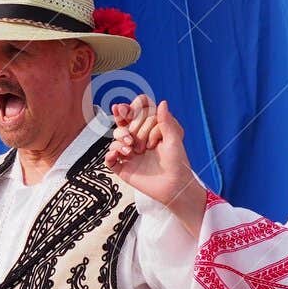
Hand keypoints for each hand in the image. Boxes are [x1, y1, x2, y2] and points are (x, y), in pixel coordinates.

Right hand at [106, 96, 206, 235]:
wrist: (174, 186)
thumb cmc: (177, 163)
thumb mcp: (174, 139)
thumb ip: (165, 121)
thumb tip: (162, 102)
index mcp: (149, 131)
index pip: (135, 115)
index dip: (129, 109)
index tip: (127, 109)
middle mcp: (138, 140)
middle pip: (122, 124)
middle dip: (126, 126)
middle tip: (133, 135)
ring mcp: (130, 154)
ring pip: (115, 139)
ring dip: (120, 139)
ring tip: (131, 149)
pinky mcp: (124, 168)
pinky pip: (110, 159)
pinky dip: (111, 155)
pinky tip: (121, 155)